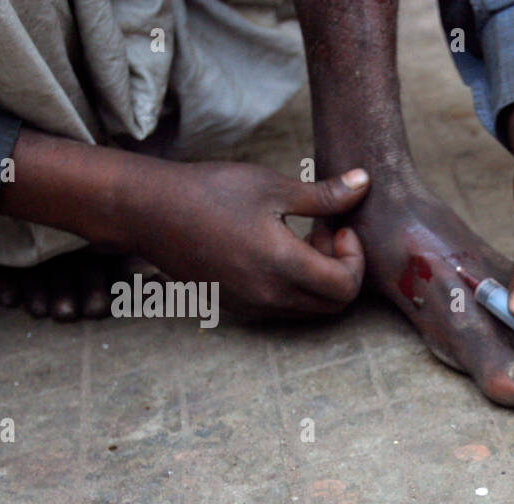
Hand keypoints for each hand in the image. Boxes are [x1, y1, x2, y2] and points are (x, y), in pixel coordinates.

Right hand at [124, 161, 369, 318]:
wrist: (148, 211)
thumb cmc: (209, 191)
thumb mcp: (272, 186)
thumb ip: (324, 195)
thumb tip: (365, 183)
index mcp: (282, 266)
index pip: (346, 287)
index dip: (355, 258)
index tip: (339, 227)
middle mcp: (269, 296)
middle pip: (334, 305)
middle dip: (342, 270)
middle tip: (324, 233)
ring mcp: (252, 306)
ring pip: (309, 309)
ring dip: (319, 279)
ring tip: (299, 238)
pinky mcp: (237, 307)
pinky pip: (283, 308)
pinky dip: (295, 286)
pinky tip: (277, 251)